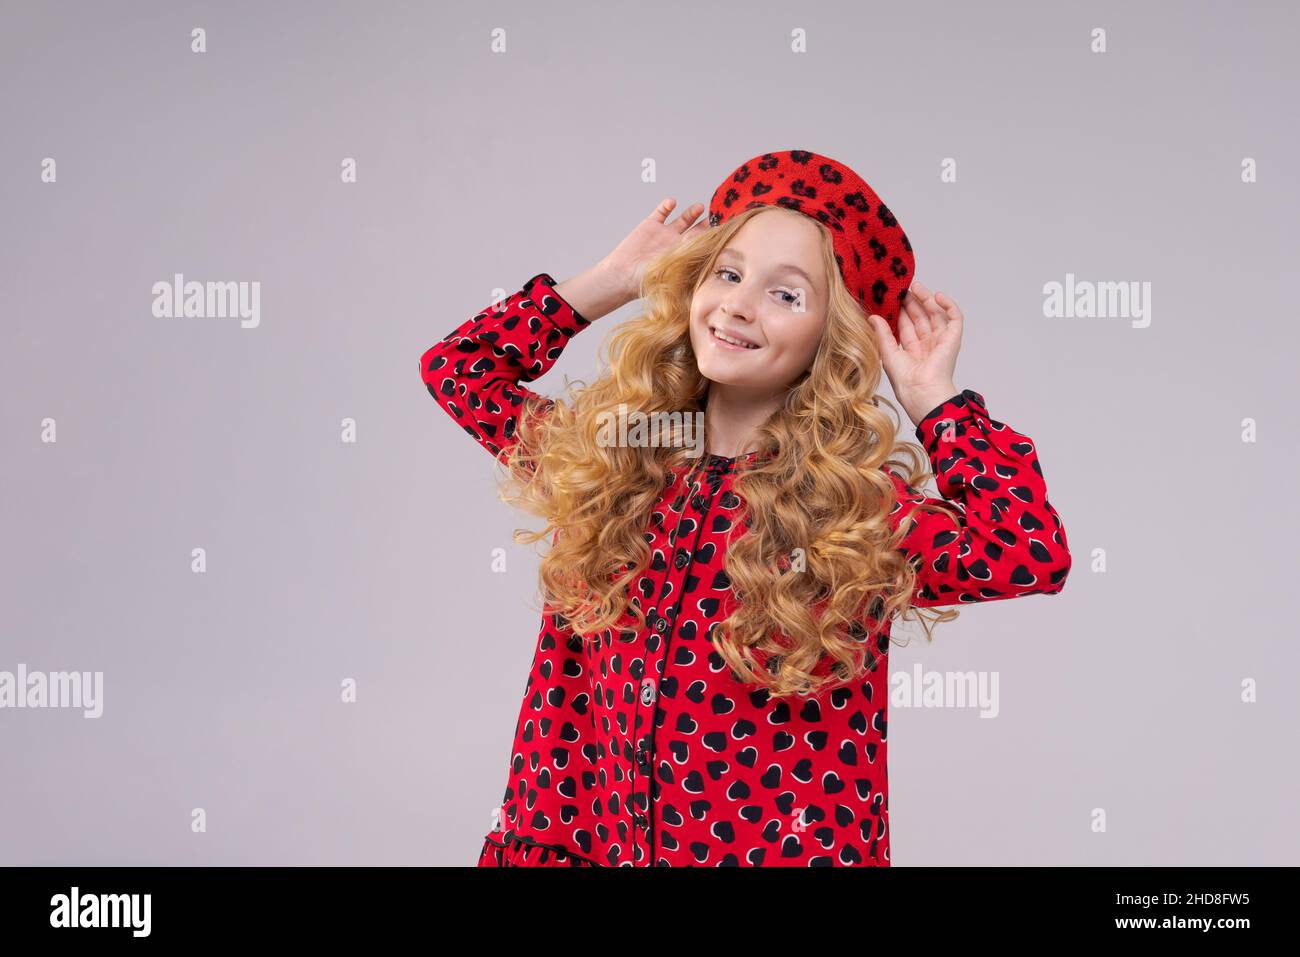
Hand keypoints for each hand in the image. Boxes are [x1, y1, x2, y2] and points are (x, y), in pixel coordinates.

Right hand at [601, 198, 708, 301]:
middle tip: (717, 216)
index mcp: (683, 257)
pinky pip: (661, 212)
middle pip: (697, 230)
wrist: (622, 275)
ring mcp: (664, 233)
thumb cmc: (645, 281)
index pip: (702, 245)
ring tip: (700, 207)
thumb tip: (708, 265)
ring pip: (683, 219)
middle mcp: (676, 244)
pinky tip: (672, 202)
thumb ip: (686, 265)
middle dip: (707, 224)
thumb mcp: (669, 275)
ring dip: (692, 213)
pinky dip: (667, 206)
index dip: (712, 238)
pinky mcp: (651, 225)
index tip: (724, 231)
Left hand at [868, 281, 962, 425]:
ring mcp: (941, 342)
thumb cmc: (904, 381)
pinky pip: (955, 318)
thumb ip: (881, 334)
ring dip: (927, 300)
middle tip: (902, 288)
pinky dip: (948, 305)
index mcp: (912, 352)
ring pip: (935, 315)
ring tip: (916, 286)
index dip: (899, 312)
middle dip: (912, 303)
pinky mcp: (953, 339)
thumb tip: (871, 317)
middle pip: (920, 318)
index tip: (891, 299)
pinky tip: (937, 295)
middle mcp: (927, 346)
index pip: (906, 327)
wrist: (921, 390)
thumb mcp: (887, 353)